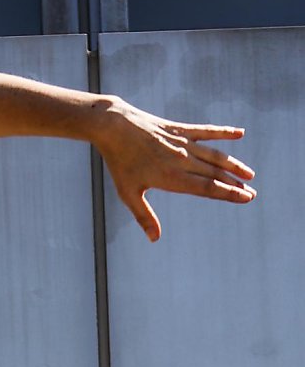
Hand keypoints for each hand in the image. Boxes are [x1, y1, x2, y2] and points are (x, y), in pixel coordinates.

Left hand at [94, 96, 254, 240]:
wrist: (115, 128)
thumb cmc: (119, 163)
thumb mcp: (128, 194)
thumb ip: (144, 216)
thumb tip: (155, 239)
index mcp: (171, 177)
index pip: (207, 188)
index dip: (228, 193)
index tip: (245, 198)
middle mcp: (182, 160)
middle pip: (214, 174)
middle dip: (235, 184)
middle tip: (252, 193)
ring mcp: (182, 143)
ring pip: (214, 155)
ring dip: (233, 164)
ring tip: (249, 174)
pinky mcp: (180, 129)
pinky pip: (206, 131)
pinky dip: (224, 132)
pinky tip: (240, 134)